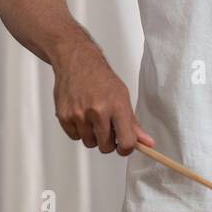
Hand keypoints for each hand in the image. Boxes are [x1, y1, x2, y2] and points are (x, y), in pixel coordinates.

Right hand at [52, 39, 152, 155]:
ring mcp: (79, 114)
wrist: (77, 62)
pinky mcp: (64, 116)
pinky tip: (81, 115)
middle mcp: (98, 111)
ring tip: (93, 118)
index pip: (126, 141)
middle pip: (106, 147)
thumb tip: (147, 143)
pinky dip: (79, 130)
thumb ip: (133, 123)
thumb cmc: (101, 78)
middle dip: (108, 142)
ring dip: (92, 136)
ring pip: (89, 143)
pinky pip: (75, 137)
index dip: (126, 148)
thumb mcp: (123, 97)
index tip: (124, 146)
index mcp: (117, 106)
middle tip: (107, 128)